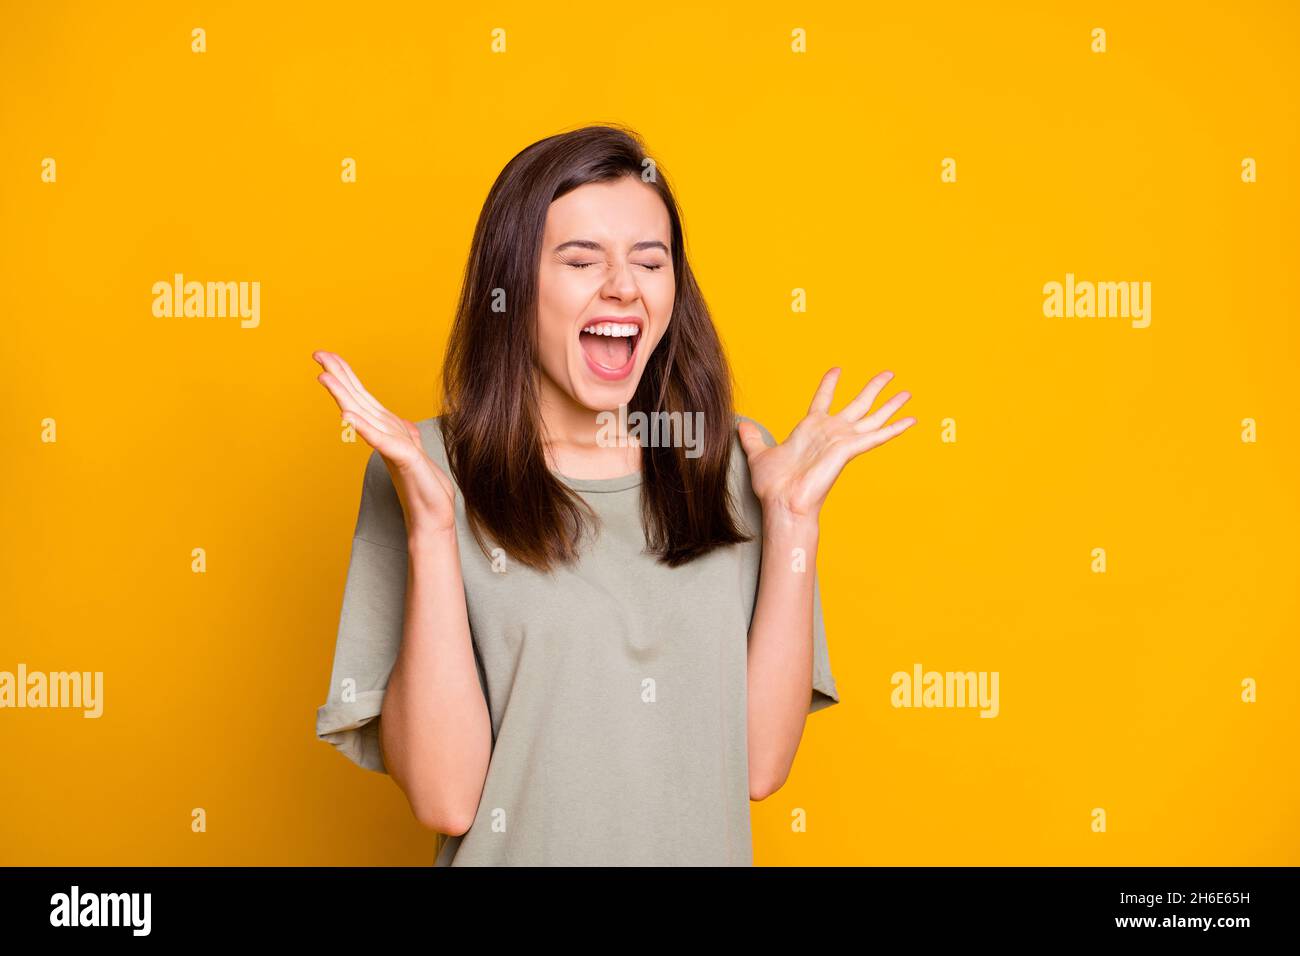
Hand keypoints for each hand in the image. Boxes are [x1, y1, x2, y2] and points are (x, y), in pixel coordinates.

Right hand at [313, 350, 455, 534]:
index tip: (327, 355)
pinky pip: (380, 440)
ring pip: (363, 415)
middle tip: (317, 354)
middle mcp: (384, 434)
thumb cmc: (424, 487)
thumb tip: (404, 425)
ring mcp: (391, 446)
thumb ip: (406, 436)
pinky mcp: (402, 459)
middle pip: (357, 399)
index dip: (346, 375)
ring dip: (343, 395)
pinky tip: (348, 416)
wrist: (434, 516)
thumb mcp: (417, 452)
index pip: (362, 397)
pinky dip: (363, 428)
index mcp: (387, 429)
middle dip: (338, 376)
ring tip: (324, 376)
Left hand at [737, 368, 914, 523]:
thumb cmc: (773, 485)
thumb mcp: (758, 454)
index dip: (829, 384)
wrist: (783, 502)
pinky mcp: (849, 450)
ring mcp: (842, 441)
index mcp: (810, 429)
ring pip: (872, 417)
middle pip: (857, 404)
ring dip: (890, 405)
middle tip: (889, 373)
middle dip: (873, 389)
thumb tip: (741, 425)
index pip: (823, 399)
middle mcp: (830, 433)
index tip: (837, 369)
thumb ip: (753, 438)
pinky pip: (876, 436)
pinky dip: (894, 428)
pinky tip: (911, 420)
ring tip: (907, 393)